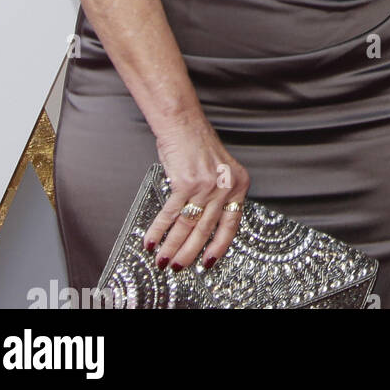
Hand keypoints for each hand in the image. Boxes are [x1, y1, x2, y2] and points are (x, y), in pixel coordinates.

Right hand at [143, 116, 250, 270]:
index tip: (209, 261)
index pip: (232, 224)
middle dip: (190, 252)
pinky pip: (170, 214)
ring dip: (172, 246)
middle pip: (207, 229)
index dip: (219, 246)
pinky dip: (158, 230)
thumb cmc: (198, 144)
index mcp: (238, 183)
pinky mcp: (185, 183)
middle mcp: (224, 186)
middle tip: (179, 266)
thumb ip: (217, 196)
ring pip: (188, 226)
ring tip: (163, 259)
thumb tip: (203, 227)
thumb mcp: (219, 170)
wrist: (183, 123)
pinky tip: (152, 240)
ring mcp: (205, 185)